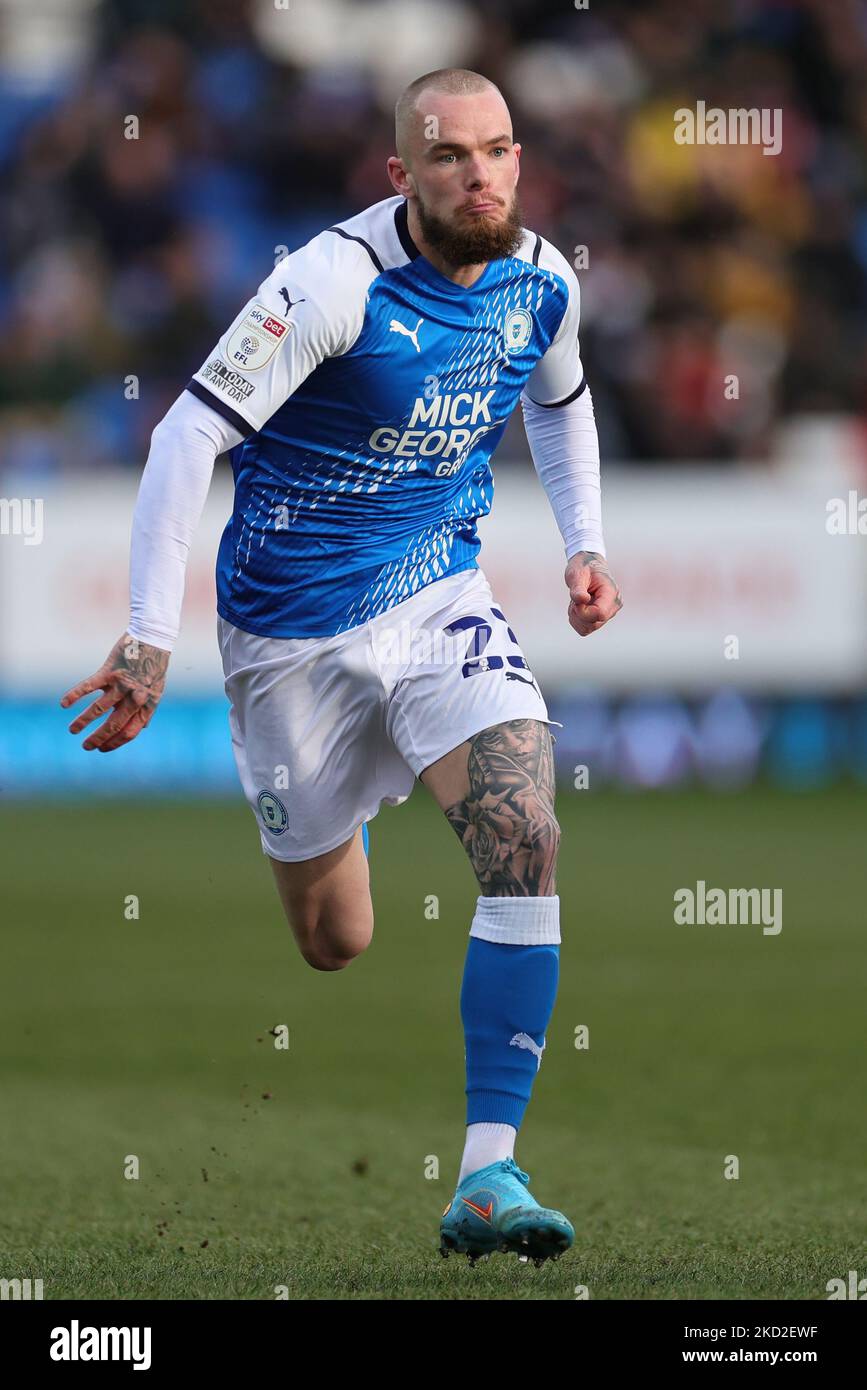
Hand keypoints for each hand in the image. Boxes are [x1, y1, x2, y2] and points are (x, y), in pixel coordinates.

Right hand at [60, 633, 169, 751]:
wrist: (154, 639)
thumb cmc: (154, 666)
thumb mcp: (156, 691)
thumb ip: (148, 709)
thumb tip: (143, 728)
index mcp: (146, 706)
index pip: (129, 733)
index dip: (114, 744)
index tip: (102, 749)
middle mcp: (134, 698)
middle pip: (113, 726)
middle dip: (97, 739)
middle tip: (85, 747)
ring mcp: (122, 685)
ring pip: (98, 709)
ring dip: (82, 722)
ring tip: (72, 730)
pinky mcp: (110, 671)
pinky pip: (88, 687)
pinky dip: (74, 695)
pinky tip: (64, 704)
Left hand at [565, 551, 622, 635]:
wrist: (588, 566)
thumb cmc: (583, 568)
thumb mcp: (577, 573)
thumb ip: (578, 588)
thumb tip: (582, 600)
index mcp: (612, 593)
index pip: (600, 614)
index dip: (583, 611)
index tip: (576, 599)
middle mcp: (613, 606)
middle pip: (593, 624)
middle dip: (578, 613)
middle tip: (575, 597)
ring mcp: (608, 614)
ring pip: (587, 629)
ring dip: (576, 617)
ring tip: (576, 601)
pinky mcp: (600, 619)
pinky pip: (584, 629)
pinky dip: (576, 620)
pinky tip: (578, 607)